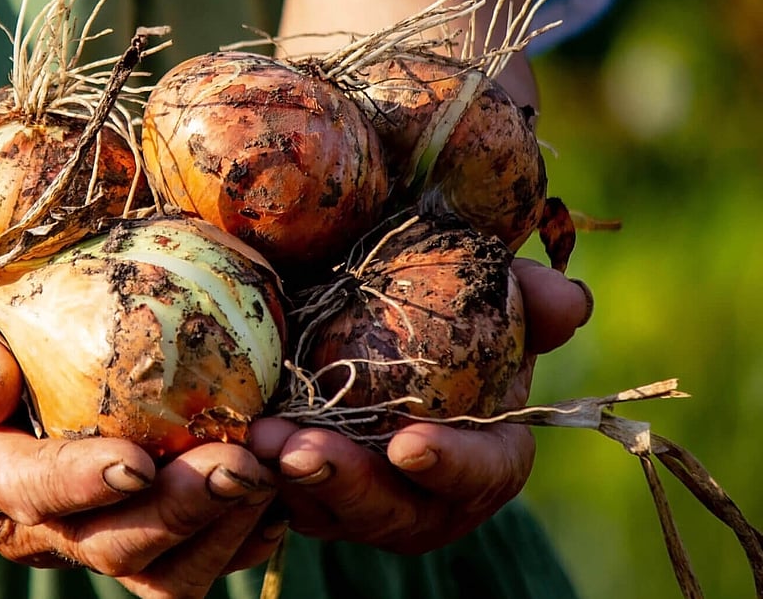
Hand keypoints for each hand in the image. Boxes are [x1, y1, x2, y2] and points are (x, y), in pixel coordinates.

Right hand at [0, 300, 280, 598]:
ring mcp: (83, 539)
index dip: (80, 485)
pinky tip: (278, 494)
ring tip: (268, 474)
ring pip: (156, 574)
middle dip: (178, 512)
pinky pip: (189, 565)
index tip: (136, 464)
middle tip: (239, 465)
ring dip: (220, 531)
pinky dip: (239, 540)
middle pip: (106, 546)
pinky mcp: (131, 540)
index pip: (26, 490)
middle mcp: (28, 525)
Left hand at [250, 259, 592, 552]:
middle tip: (302, 452)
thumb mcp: (482, 286)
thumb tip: (568, 304)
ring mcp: (364, 501)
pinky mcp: (308, 494)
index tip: (409, 442)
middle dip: (350, 486)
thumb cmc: (438, 302)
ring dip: (293, 483)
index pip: (486, 473)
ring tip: (257, 441)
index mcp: (487, 450)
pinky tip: (230, 445)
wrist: (369, 310)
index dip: (454, 466)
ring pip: (330, 513)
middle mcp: (427, 493)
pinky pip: (283, 500)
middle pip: (396, 512)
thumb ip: (528, 292)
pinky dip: (258, 479)